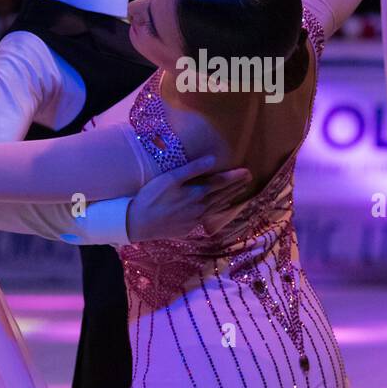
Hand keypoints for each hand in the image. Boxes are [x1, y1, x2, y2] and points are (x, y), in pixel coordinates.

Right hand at [126, 155, 251, 241]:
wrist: (138, 223)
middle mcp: (201, 208)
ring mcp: (196, 219)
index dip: (234, 177)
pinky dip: (219, 210)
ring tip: (240, 192)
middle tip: (248, 180)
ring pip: (218, 207)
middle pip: (223, 195)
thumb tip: (213, 159)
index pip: (221, 183)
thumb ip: (193, 169)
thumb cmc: (151, 197)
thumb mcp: (170, 178)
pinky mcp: (189, 227)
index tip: (247, 171)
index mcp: (197, 193)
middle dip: (236, 186)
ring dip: (230, 198)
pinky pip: (209, 216)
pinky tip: (220, 208)